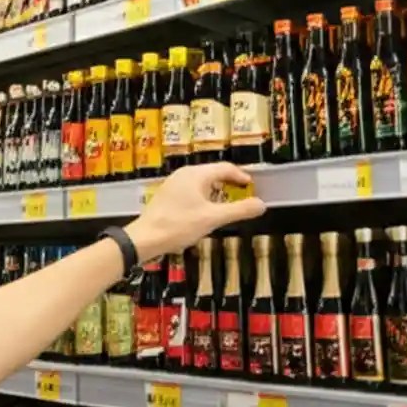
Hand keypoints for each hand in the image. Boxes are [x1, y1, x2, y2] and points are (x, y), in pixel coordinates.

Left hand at [123, 163, 265, 259]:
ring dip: (216, 191)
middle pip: (213, 173)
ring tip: (227, 203)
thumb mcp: (213, 219)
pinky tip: (206, 211)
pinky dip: (204, 196)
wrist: (145, 238)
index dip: (241, 176)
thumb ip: (239, 210)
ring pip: (201, 182)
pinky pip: (191, 190)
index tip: (252, 185)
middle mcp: (184, 174)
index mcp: (196, 174)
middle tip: (242, 193)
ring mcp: (174, 184)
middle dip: (229, 183)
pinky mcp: (167, 195)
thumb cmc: (179, 225)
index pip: (225, 168)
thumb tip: (261, 204)